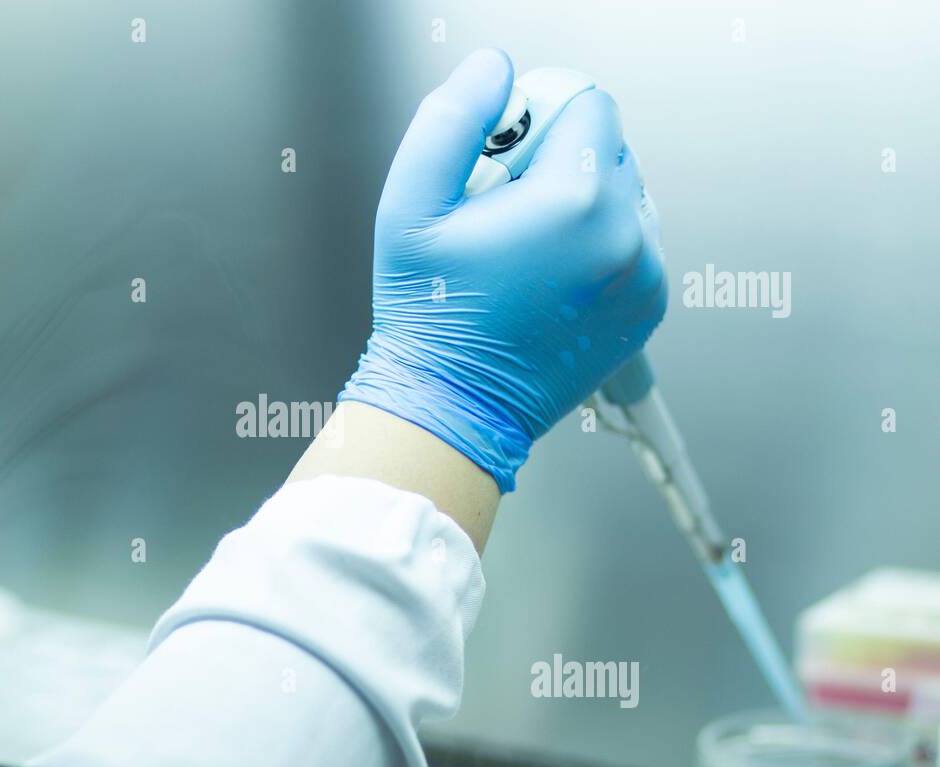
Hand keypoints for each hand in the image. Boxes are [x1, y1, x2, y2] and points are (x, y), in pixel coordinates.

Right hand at [340, 48, 666, 491]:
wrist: (455, 404)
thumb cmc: (430, 317)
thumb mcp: (408, 205)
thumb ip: (450, 118)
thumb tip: (494, 71)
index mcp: (573, 200)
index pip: (585, 101)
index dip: (536, 118)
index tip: (500, 159)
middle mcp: (624, 234)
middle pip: (608, 144)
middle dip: (558, 162)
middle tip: (504, 212)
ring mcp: (644, 273)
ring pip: (623, 192)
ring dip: (581, 204)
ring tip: (526, 250)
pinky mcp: (649, 304)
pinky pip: (634, 239)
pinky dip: (599, 246)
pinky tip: (549, 277)